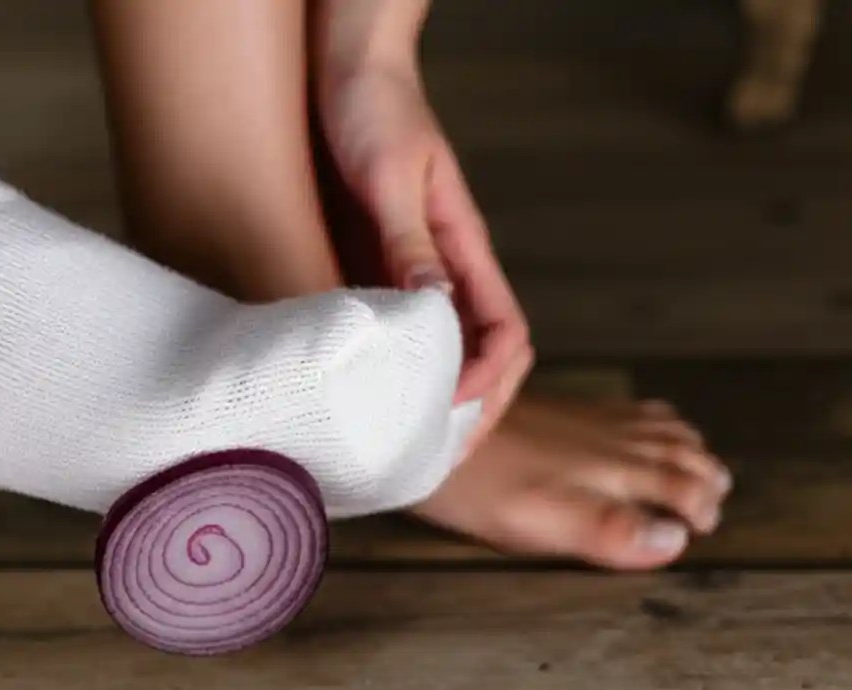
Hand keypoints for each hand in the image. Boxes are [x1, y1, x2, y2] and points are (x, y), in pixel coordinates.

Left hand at [317, 63, 531, 448]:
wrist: (347, 71)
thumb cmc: (374, 111)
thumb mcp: (388, 177)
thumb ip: (409, 240)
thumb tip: (434, 304)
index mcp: (464, 248)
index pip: (505, 330)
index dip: (488, 378)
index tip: (453, 411)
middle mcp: (447, 267)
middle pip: (486, 352)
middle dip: (474, 407)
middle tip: (437, 456)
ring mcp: (415, 270)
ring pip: (444, 349)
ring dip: (434, 397)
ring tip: (404, 442)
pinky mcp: (378, 266)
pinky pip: (397, 330)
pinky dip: (393, 367)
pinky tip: (366, 392)